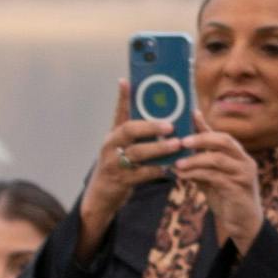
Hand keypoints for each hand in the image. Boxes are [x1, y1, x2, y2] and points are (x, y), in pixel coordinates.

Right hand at [76, 105, 182, 237]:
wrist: (101, 195)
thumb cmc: (118, 166)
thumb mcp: (121, 147)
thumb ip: (135, 133)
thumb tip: (156, 116)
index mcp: (113, 134)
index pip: (119, 111)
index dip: (123, 96)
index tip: (126, 81)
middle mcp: (111, 145)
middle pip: (129, 130)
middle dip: (151, 126)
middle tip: (170, 125)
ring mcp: (114, 163)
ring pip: (137, 152)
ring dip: (159, 148)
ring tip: (177, 144)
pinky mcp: (121, 180)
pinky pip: (142, 174)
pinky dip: (159, 170)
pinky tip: (172, 167)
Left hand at [172, 128, 270, 245]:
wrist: (240, 222)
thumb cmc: (225, 196)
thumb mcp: (210, 175)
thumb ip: (200, 161)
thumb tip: (180, 146)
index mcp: (237, 155)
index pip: (221, 135)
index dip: (205, 125)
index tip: (190, 114)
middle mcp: (244, 161)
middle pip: (224, 140)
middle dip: (201, 138)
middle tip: (181, 142)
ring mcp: (244, 174)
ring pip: (217, 159)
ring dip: (194, 160)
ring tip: (177, 164)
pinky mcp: (239, 188)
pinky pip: (215, 177)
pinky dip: (196, 174)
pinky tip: (183, 176)